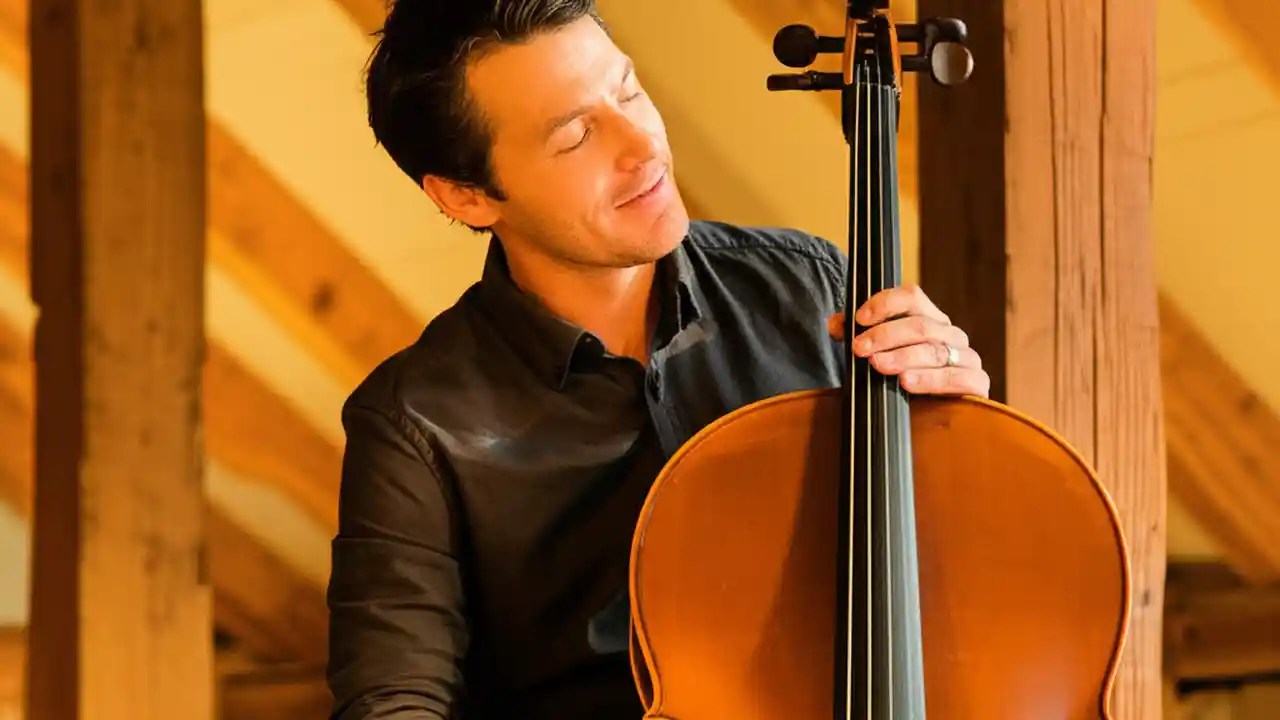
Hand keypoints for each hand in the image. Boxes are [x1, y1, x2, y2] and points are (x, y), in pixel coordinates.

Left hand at [827, 284, 989, 397]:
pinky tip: (907, 382)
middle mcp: (950, 334)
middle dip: (886, 336)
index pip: (911, 297)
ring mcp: (966, 357)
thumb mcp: (877, 354)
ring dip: (903, 357)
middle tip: (861, 349)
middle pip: (920, 325)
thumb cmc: (903, 379)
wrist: (932, 418)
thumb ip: (857, 336)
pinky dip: (930, 380)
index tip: (858, 319)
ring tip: (878, 365)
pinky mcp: (976, 383)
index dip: (884, 304)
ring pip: (935, 351)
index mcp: (929, 319)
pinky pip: (957, 378)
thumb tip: (835, 323)